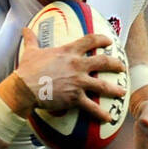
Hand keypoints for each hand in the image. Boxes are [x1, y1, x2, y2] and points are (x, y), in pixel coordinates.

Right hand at [10, 26, 127, 122]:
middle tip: (122, 67)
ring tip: (122, 92)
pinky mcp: (75, 98)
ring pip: (103, 86)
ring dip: (115, 90)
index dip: (102, 39)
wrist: (25, 88)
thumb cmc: (27, 70)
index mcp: (69, 52)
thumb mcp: (31, 52)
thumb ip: (31, 40)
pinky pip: (92, 107)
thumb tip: (25, 30)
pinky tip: (109, 118)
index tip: (109, 41)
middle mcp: (77, 65)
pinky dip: (101, 114)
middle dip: (116, 64)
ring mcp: (78, 82)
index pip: (90, 41)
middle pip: (103, 62)